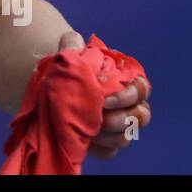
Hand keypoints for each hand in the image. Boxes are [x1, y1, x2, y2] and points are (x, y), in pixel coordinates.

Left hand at [54, 31, 151, 157]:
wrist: (50, 89)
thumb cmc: (66, 70)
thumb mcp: (67, 57)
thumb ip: (71, 46)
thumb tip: (75, 39)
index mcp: (125, 81)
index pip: (140, 89)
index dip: (127, 95)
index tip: (105, 98)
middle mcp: (128, 105)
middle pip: (141, 116)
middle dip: (121, 119)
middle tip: (100, 118)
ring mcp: (119, 126)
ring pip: (127, 136)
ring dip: (109, 135)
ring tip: (89, 130)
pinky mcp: (106, 143)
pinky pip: (111, 151)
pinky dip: (99, 148)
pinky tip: (84, 141)